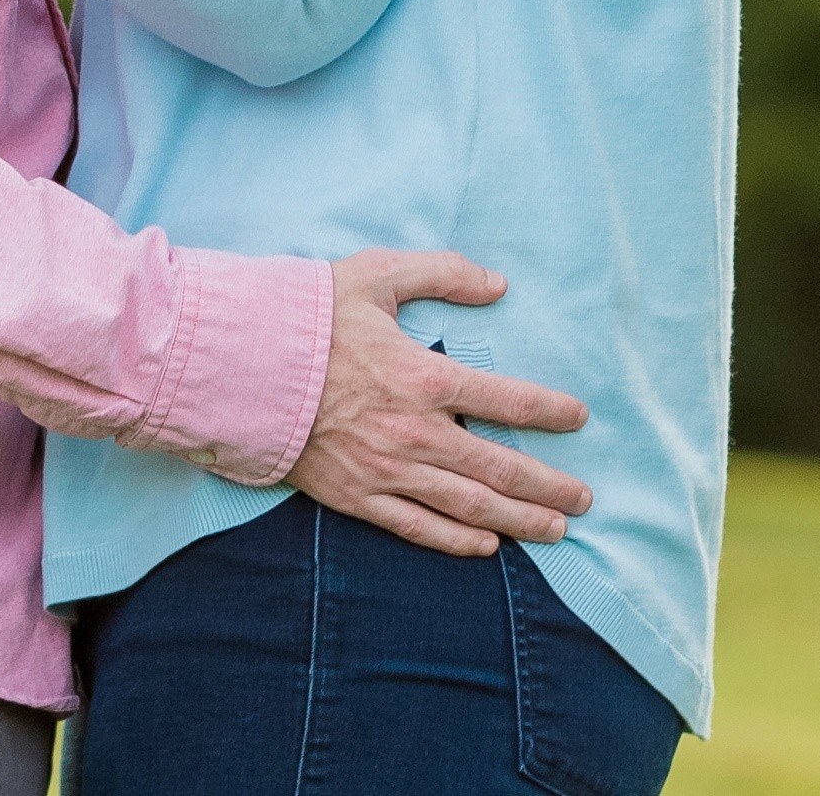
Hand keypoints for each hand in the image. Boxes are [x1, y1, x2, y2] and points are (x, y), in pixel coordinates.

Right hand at [288, 250, 591, 558]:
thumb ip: (441, 273)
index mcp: (425, 376)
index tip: (579, 419)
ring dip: (518, 519)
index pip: (507, 400)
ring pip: (469, 505)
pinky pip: (417, 527)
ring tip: (555, 529)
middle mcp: (415, 432)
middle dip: (548, 486)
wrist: (235, 366)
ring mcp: (386, 470)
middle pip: (500, 467)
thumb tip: (497, 284)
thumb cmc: (305, 316)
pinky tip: (486, 546)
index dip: (551, 411)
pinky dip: (457, 540)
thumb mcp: (375, 274)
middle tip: (583, 500)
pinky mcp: (356, 495)